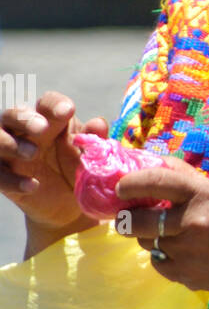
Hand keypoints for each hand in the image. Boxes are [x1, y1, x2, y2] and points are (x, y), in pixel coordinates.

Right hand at [0, 91, 107, 230]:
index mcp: (48, 120)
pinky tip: (33, 185)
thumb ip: (94, 140)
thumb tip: (98, 123)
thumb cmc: (77, 170)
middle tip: (41, 128)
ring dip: (11, 143)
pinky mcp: (4, 176)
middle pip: (14, 115)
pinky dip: (12, 180)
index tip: (68, 110)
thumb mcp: (89, 157)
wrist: (69, 206)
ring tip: (32, 153)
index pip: (46, 103)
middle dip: (25, 119)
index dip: (55, 105)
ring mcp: (10, 153)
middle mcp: (23, 131)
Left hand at [114, 158, 208, 294]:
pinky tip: (180, 253)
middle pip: (139, 220)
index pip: (155, 181)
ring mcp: (187, 251)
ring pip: (147, 242)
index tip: (121, 187)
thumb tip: (151, 162)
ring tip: (166, 234)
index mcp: (201, 194)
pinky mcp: (186, 275)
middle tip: (126, 217)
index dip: (132, 183)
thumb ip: (183, 177)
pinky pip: (159, 263)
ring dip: (150, 236)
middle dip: (127, 219)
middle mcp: (191, 222)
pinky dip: (163, 257)